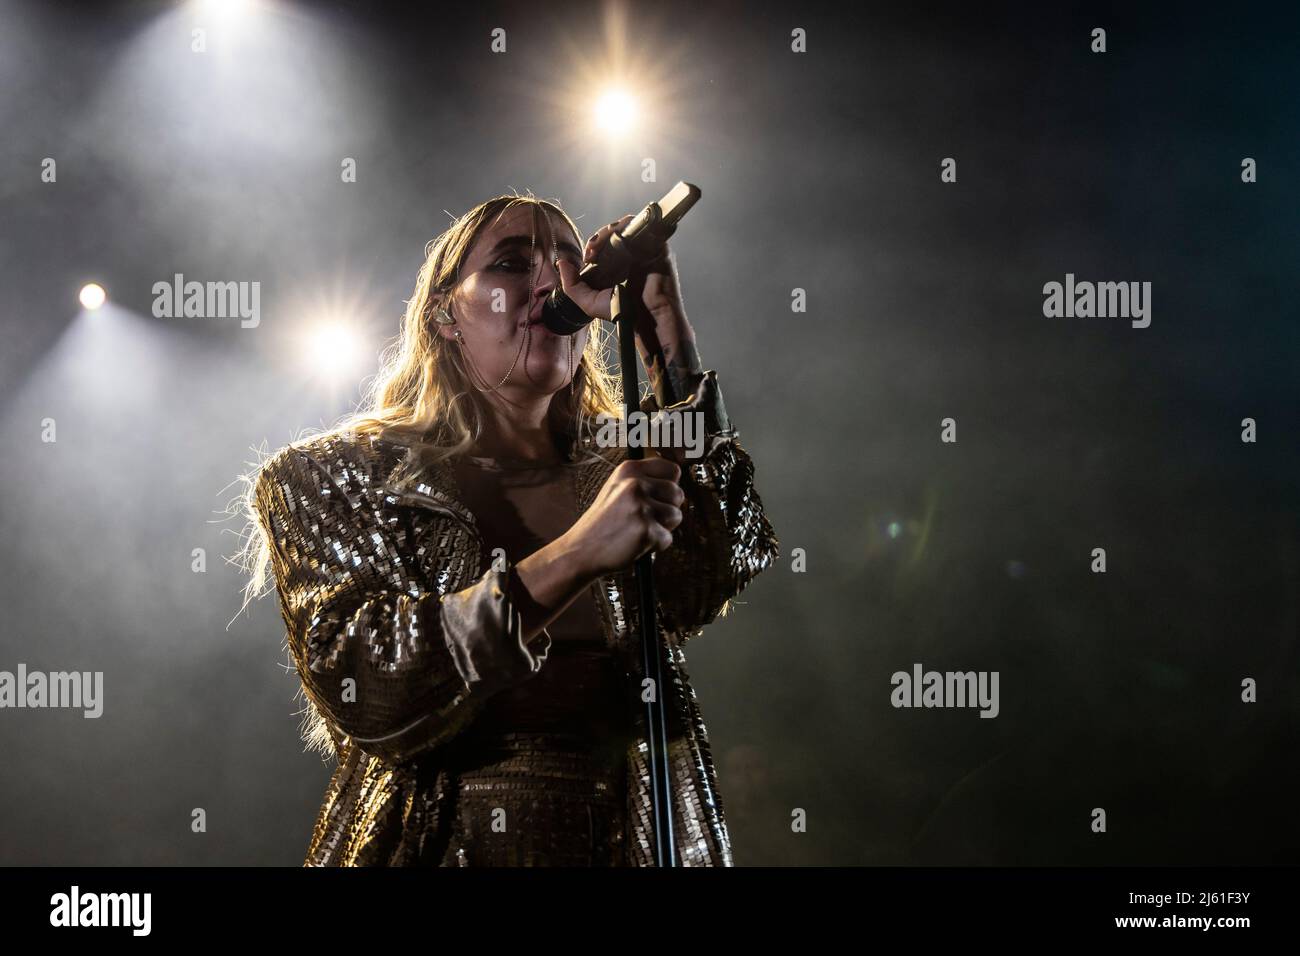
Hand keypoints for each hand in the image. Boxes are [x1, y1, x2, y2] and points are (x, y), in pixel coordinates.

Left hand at [559, 214, 700, 402]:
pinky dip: (629, 226)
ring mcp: (643, 249)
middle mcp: (629, 255)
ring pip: (626, 226)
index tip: (588, 257)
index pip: (603, 244)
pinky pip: (643, 227)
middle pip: (613, 232)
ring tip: (602, 244)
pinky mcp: (657, 246)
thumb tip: (561, 263)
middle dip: (599, 237)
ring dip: (611, 229)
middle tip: (592, 250)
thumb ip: (571, 285)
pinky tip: (618, 238)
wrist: (648, 317)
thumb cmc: (623, 313)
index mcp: (615, 265)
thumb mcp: (588, 302)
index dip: (593, 245)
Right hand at [561, 457, 684, 576]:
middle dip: (667, 508)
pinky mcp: (646, 530)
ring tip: (638, 529)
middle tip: (644, 519)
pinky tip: (635, 542)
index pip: (672, 470)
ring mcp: (641, 506)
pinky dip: (655, 545)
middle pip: (677, 493)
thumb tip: (677, 482)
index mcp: (629, 469)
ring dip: (663, 527)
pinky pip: (667, 538)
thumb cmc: (604, 522)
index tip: (660, 497)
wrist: (582, 549)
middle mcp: (635, 484)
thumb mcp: (618, 488)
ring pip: (676, 515)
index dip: (671, 485)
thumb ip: (644, 480)